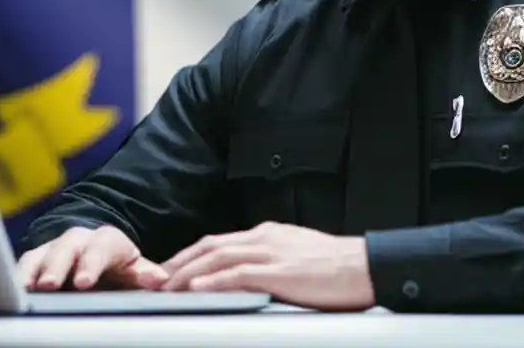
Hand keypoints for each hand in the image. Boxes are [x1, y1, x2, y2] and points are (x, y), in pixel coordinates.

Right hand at [16, 225, 167, 291]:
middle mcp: (77, 241)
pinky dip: (17, 276)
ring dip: (32, 271)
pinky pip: (24, 265)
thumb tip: (159, 279)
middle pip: (65, 249)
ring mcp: (54, 249)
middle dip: (58, 266)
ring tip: (25, 288)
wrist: (96, 252)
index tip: (85, 281)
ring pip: (40, 255)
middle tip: (51, 284)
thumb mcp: (133, 269)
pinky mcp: (36, 260)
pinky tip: (11, 290)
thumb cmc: (117, 265)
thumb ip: (144, 274)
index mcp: (106, 241)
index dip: (91, 264)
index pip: (100, 248)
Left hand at [160, 221, 374, 310]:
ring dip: (187, 272)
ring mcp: (271, 253)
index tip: (173, 269)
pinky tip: (196, 288)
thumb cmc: (339, 267)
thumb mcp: (298, 257)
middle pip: (210, 245)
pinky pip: (237, 274)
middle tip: (157, 279)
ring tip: (167, 287)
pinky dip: (213, 280)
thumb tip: (251, 277)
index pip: (220, 242)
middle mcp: (265, 238)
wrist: (366, 266)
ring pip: (217, 257)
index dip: (192, 255)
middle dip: (180, 262)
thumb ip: (273, 262)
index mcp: (269, 234)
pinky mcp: (278, 271)